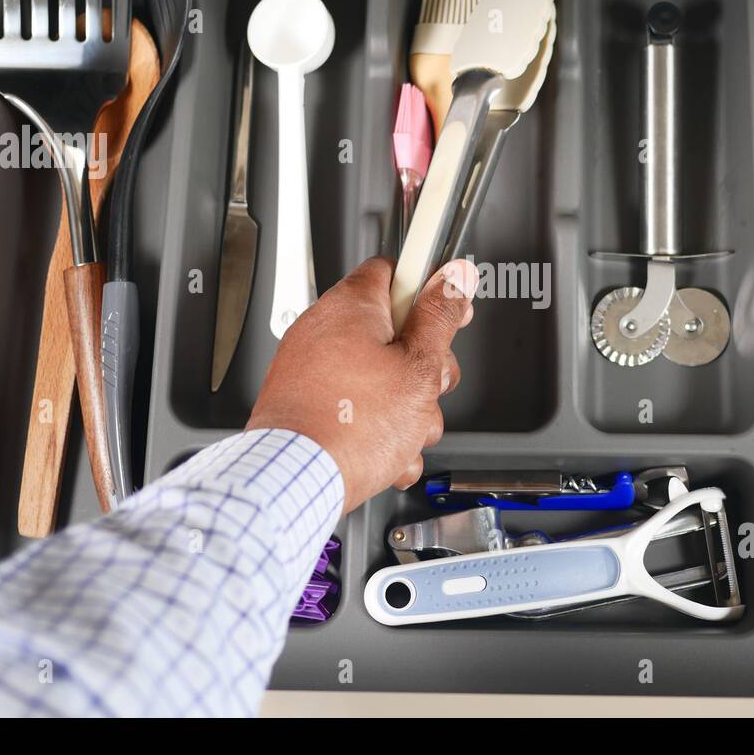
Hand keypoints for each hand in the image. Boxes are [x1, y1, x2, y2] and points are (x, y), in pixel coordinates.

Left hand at [247, 256, 476, 512]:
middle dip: (424, 367)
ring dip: (406, 409)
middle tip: (428, 387)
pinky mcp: (306, 407)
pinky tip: (386, 452)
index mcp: (350, 307)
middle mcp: (323, 331)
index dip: (430, 290)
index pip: (396, 271)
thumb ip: (440, 318)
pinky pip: (356, 409)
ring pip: (381, 379)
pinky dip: (376, 431)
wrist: (298, 483)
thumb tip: (455, 277)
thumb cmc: (350, 428)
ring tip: (405, 432)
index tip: (450, 309)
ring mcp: (311, 371)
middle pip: (395, 332)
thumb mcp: (418, 367)